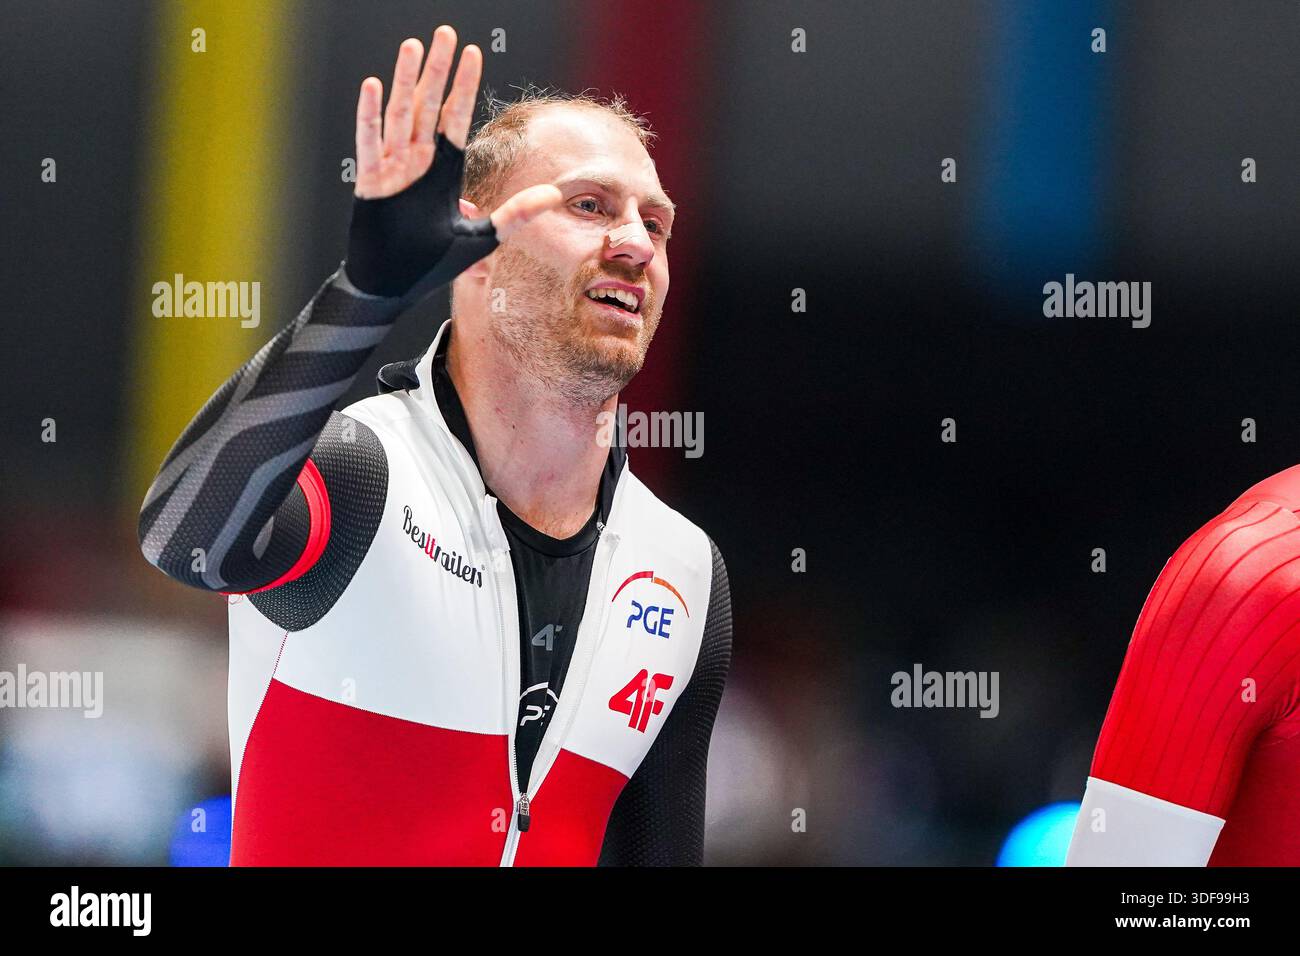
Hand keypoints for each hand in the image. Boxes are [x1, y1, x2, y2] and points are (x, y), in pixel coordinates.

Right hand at [353, 25, 560, 241]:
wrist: (395, 285)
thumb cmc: (432, 262)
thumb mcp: (484, 236)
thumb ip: (517, 213)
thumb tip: (555, 196)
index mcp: (443, 170)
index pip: (454, 117)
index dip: (463, 85)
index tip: (472, 53)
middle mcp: (417, 162)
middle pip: (428, 106)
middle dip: (437, 70)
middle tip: (444, 33)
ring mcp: (392, 169)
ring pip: (399, 115)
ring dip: (406, 81)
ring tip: (413, 47)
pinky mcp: (370, 183)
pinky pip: (369, 143)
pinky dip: (370, 116)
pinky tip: (374, 87)